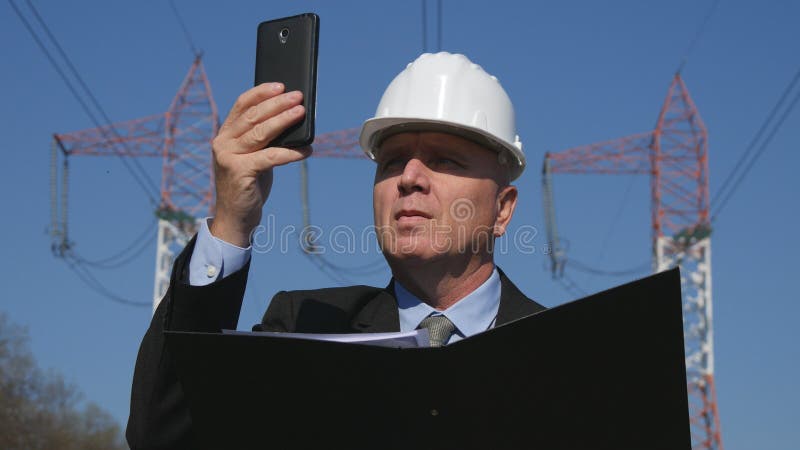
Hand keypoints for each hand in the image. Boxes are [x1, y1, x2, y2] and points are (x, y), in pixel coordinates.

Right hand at [210, 83, 311, 246]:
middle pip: (253, 116)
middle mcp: (223, 143)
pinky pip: (270, 157)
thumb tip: (291, 118)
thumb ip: (262, 138)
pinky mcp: (239, 172)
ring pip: (260, 133)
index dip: (261, 93)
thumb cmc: (249, 183)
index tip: (280, 85)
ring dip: (284, 121)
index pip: (241, 105)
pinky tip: (307, 150)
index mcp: (225, 135)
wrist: (236, 216)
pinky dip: (291, 153)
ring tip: (301, 113)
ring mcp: (229, 158)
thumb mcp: (253, 156)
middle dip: (277, 104)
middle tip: (297, 97)